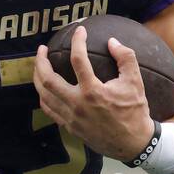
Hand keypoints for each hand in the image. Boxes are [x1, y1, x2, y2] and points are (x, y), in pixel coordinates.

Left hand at [33, 28, 153, 160]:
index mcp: (93, 92)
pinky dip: (44, 95)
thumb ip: (126, 58)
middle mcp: (77, 104)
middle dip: (40, 62)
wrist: (133, 143)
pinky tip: (45, 87)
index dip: (77, 42)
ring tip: (39, 65)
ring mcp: (70, 117)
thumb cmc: (135, 111)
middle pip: (48, 80)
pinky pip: (48, 109)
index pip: (78, 60)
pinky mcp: (68, 126)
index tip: (79, 30)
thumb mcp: (135, 82)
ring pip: (43, 95)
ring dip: (37, 78)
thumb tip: (112, 41)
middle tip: (42, 49)